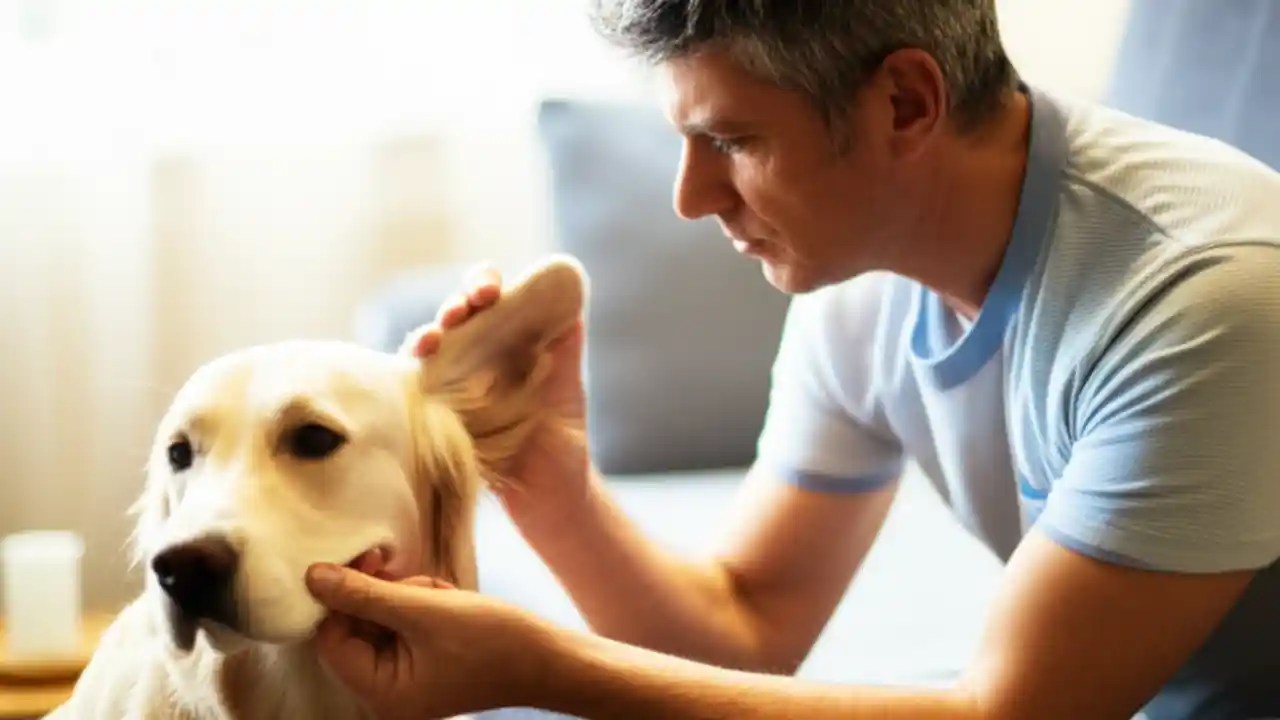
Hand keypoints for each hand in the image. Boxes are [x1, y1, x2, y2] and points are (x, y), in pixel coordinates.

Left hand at [305, 561, 556, 718]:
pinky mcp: (426, 663)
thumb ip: (364, 592)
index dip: (342, 598)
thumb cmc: (492, 640)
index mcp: (381, 694)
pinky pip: (405, 624)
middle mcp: (388, 693)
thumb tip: (311, 577)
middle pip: (356, 627)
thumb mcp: (423, 608)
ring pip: (383, 618)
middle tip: (411, 575)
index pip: (332, 638)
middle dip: (384, 594)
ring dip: (409, 595)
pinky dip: (423, 603)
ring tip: (442, 593)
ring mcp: (408, 679)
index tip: (367, 561)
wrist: (550, 658)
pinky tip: (449, 600)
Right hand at [409, 263, 591, 526]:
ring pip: (427, 345)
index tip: (489, 293)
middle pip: (453, 315)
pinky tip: (416, 365)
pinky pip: (412, 385)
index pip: (485, 296)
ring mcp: (450, 383)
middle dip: (456, 304)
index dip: (482, 283)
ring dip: (428, 335)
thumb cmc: (561, 438)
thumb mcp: (567, 379)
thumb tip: (568, 280)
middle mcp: (473, 354)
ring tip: (435, 338)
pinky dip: (409, 371)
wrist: (551, 496)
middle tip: (465, 309)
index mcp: (505, 339)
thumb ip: (564, 335)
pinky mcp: (433, 416)